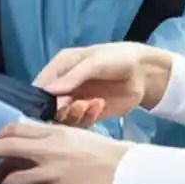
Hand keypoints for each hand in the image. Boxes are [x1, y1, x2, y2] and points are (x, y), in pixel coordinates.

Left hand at [0, 122, 132, 183]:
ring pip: (14, 177)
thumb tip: (35, 142)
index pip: (16, 128)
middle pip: (7, 148)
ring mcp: (51, 171)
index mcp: (54, 132)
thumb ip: (54, 137)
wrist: (123, 169)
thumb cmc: (103, 150)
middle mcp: (48, 149)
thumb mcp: (76, 134)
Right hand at [33, 42, 172, 125]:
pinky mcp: (89, 114)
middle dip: (59, 110)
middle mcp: (63, 87)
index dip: (39, 99)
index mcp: (60, 68)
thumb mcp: (94, 63)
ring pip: (62, 118)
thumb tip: (47, 91)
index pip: (39, 86)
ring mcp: (75, 102)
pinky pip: (79, 124)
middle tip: (76, 106)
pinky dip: (87, 118)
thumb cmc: (117, 59)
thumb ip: (72, 77)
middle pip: (48, 106)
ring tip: (89, 105)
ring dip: (74, 114)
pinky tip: (99, 105)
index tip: (47, 107)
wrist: (144, 73)